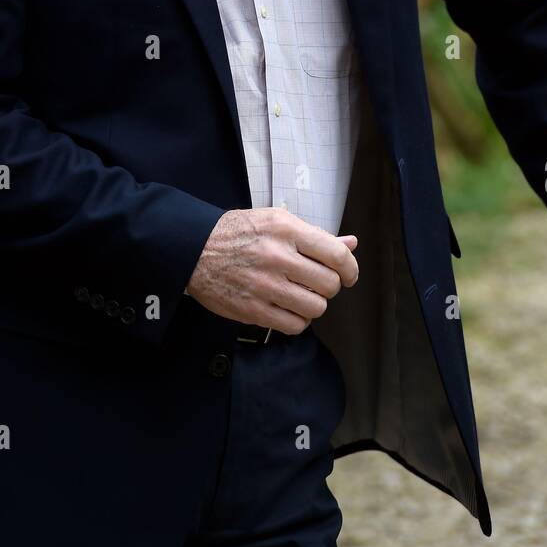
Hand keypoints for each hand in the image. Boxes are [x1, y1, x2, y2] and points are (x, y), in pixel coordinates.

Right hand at [186, 207, 358, 332]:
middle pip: (329, 284)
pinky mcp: (252, 310)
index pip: (336, 255)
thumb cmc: (239, 233)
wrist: (195, 249)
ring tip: (302, 295)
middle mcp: (277, 257)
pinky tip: (289, 309)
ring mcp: (264, 286)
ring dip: (314, 304)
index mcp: (286, 230)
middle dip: (330, 286)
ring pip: (315, 307)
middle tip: (317, 282)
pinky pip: (294, 325)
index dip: (350, 268)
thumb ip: (315, 235)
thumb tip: (350, 244)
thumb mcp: (277, 221)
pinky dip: (298, 320)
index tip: (349, 275)